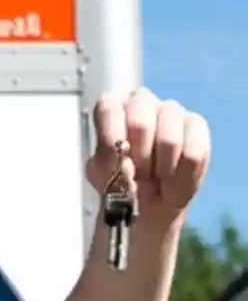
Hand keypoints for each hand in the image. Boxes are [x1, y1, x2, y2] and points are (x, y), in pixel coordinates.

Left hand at [85, 88, 210, 224]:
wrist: (148, 199)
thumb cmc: (119, 180)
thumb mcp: (104, 176)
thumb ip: (109, 167)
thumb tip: (126, 166)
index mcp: (111, 106)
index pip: (108, 108)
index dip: (112, 139)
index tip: (116, 164)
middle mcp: (141, 101)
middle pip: (140, 124)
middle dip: (139, 159)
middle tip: (139, 175)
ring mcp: (171, 110)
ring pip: (169, 141)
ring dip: (161, 170)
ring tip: (155, 179)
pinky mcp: (197, 125)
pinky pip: (194, 154)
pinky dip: (182, 177)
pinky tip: (173, 180)